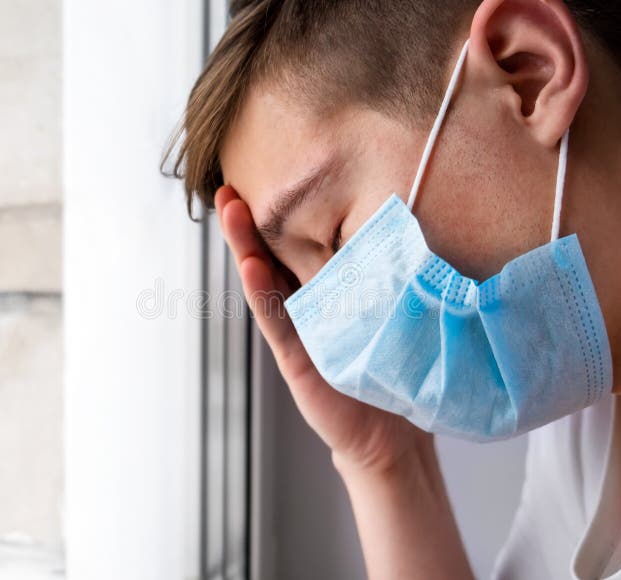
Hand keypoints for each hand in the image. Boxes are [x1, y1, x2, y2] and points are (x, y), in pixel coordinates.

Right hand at [215, 186, 432, 474]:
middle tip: (230, 188)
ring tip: (230, 211)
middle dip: (248, 224)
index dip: (275, 217)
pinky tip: (250, 264)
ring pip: (263, 282)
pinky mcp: (296, 358)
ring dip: (245, 246)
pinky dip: (261, 291)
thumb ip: (372, 279)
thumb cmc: (385, 367)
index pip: (292, 247)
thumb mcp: (380, 312)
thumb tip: (390, 229)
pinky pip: (276, 320)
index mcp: (321, 294)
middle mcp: (302, 308)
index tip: (261, 181)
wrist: (389, 431)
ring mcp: (295, 332)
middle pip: (269, 258)